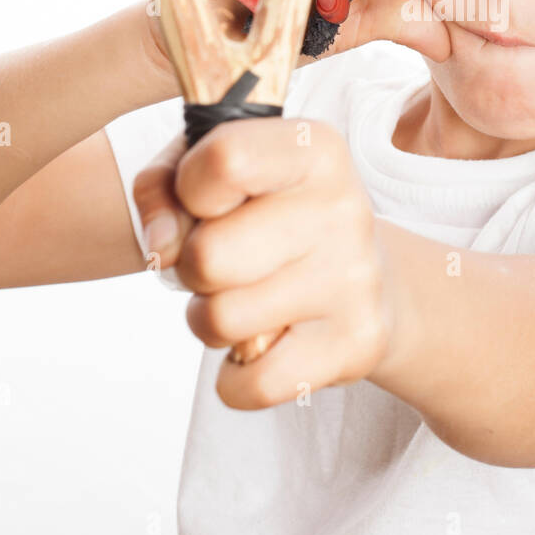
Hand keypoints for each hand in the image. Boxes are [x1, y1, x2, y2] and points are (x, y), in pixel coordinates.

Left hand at [133, 117, 399, 409]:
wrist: (371, 280)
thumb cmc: (273, 219)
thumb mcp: (217, 176)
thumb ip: (164, 186)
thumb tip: (163, 244)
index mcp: (314, 150)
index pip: (223, 161)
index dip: (188, 190)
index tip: (209, 203)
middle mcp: (344, 207)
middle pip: (209, 256)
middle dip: (193, 269)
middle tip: (222, 265)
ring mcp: (356, 278)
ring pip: (221, 321)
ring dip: (211, 321)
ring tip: (244, 301)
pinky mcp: (359, 343)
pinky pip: (254, 384)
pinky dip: (238, 380)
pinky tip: (262, 349)